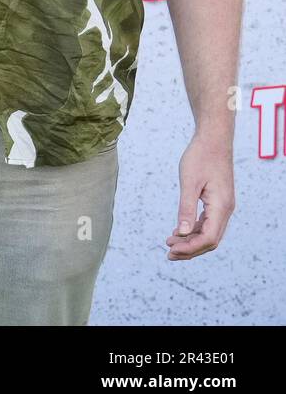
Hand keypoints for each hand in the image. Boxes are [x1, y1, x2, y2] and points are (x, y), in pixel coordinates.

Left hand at [165, 131, 234, 260]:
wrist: (213, 140)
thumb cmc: (200, 157)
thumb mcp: (189, 182)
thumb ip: (186, 208)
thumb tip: (181, 233)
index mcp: (221, 207)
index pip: (208, 238)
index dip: (190, 248)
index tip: (170, 250)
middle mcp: (225, 210)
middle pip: (210, 240)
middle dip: (190, 249)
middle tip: (168, 254)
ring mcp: (223, 207)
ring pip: (209, 233)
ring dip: (191, 241)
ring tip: (170, 245)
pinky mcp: (218, 202)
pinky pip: (208, 223)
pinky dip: (194, 230)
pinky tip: (179, 232)